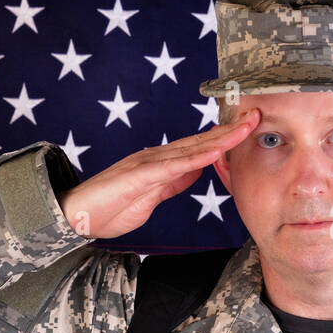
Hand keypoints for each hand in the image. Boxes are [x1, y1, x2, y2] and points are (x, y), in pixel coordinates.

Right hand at [56, 107, 258, 238]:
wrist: (75, 217)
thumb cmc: (110, 208)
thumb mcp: (151, 197)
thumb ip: (172, 183)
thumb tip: (195, 171)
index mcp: (160, 163)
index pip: (199, 147)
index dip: (225, 137)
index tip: (250, 128)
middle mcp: (155, 157)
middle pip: (200, 141)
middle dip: (230, 130)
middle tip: (257, 115)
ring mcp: (146, 165)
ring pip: (190, 149)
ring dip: (219, 138)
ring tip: (245, 128)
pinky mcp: (137, 177)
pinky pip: (171, 167)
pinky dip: (194, 158)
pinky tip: (214, 152)